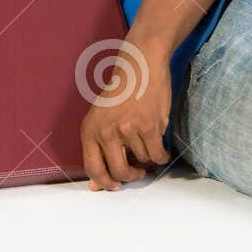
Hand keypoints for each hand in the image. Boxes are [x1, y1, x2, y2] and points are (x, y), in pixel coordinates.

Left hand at [80, 50, 172, 190]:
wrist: (140, 64)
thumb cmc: (122, 90)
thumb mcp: (102, 117)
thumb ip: (99, 149)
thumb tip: (97, 186)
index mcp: (90, 130)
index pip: (93, 168)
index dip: (105, 183)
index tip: (115, 186)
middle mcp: (106, 131)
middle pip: (119, 171)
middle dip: (131, 176)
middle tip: (138, 173)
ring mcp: (128, 130)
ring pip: (142, 161)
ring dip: (149, 159)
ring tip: (150, 144)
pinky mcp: (149, 127)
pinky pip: (157, 155)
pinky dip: (162, 156)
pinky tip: (162, 150)